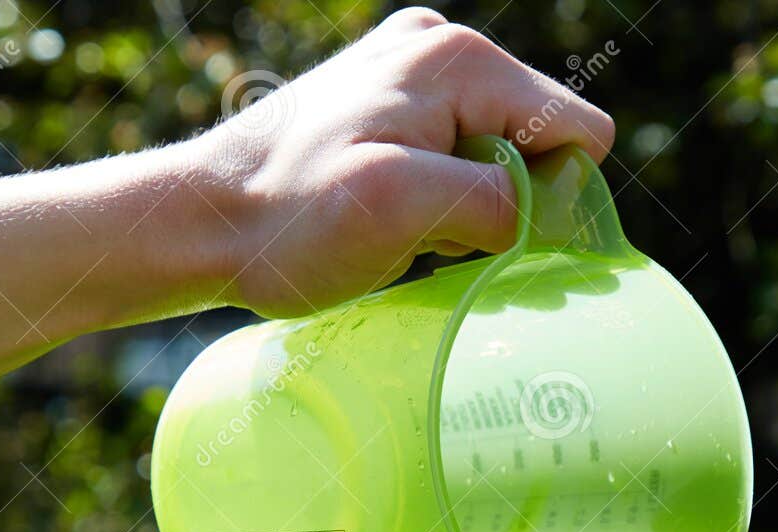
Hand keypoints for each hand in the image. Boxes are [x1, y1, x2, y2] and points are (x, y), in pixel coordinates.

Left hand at [194, 7, 614, 316]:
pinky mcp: (385, 103)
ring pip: (496, 154)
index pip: (578, 131)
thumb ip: (494, 201)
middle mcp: (440, 46)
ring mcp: (409, 71)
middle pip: (538, 141)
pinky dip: (435, 198)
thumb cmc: (289, 219)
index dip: (554, 199)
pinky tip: (386, 217)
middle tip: (430, 235)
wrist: (200, 220)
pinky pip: (453, 155)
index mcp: (458, 58)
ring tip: (400, 226)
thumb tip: (546, 217)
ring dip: (465, 207)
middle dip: (503, 202)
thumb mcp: (400, 209)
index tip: (489, 240)